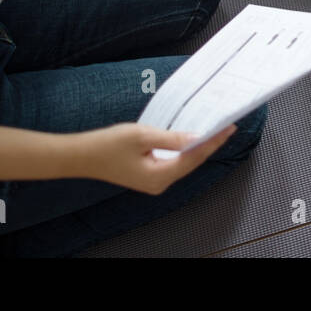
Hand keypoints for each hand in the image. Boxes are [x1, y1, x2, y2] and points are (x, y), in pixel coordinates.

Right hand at [75, 123, 236, 194]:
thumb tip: (197, 137)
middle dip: (210, 145)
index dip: (213, 142)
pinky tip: (192, 139)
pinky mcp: (148, 175)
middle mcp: (159, 183)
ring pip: (183, 163)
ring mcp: (153, 181)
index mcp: (159, 177)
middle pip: (192, 162)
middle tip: (227, 127)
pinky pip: (173, 163)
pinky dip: (184, 151)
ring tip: (216, 131)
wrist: (81, 156)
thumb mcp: (143, 136)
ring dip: (198, 147)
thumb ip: (172, 138)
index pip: (194, 158)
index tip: (229, 128)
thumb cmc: (108, 145)